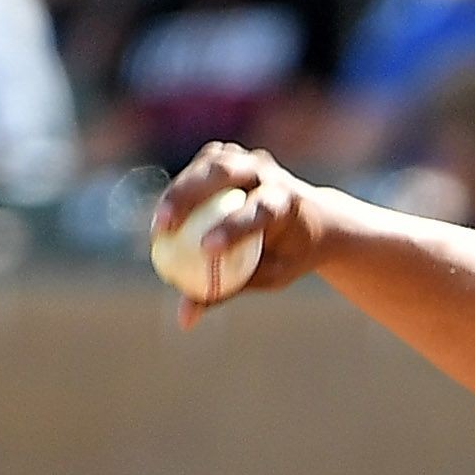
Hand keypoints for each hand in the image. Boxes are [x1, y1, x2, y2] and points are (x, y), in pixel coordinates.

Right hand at [151, 143, 321, 327]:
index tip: (205, 249)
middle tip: (163, 227)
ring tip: (159, 226)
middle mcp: (268, 173)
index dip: (231, 227)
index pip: (259, 210)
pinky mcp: (228, 155)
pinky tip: (166, 212)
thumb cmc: (291, 256)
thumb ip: (228, 290)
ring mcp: (247, 159)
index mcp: (287, 201)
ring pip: (207, 165)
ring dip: (178, 191)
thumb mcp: (270, 278)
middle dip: (188, 196)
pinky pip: (199, 167)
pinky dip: (181, 187)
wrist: (315, 218)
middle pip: (223, 173)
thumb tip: (183, 319)